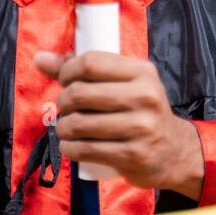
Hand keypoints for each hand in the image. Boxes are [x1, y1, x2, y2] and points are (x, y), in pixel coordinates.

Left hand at [35, 50, 204, 199]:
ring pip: (79, 123)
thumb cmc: (140, 111)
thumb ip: (82, 70)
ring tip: (65, 129)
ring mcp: (141, 127)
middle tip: (64, 108)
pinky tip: (70, 146)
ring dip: (62, 128)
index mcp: (142, 72)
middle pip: (80, 93)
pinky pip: (86, 149)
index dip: (68, 71)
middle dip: (62, 101)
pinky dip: (69, 148)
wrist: (175, 152)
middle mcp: (145, 96)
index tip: (65, 81)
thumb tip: (40, 59)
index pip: (91, 63)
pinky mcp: (133, 155)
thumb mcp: (123, 83)